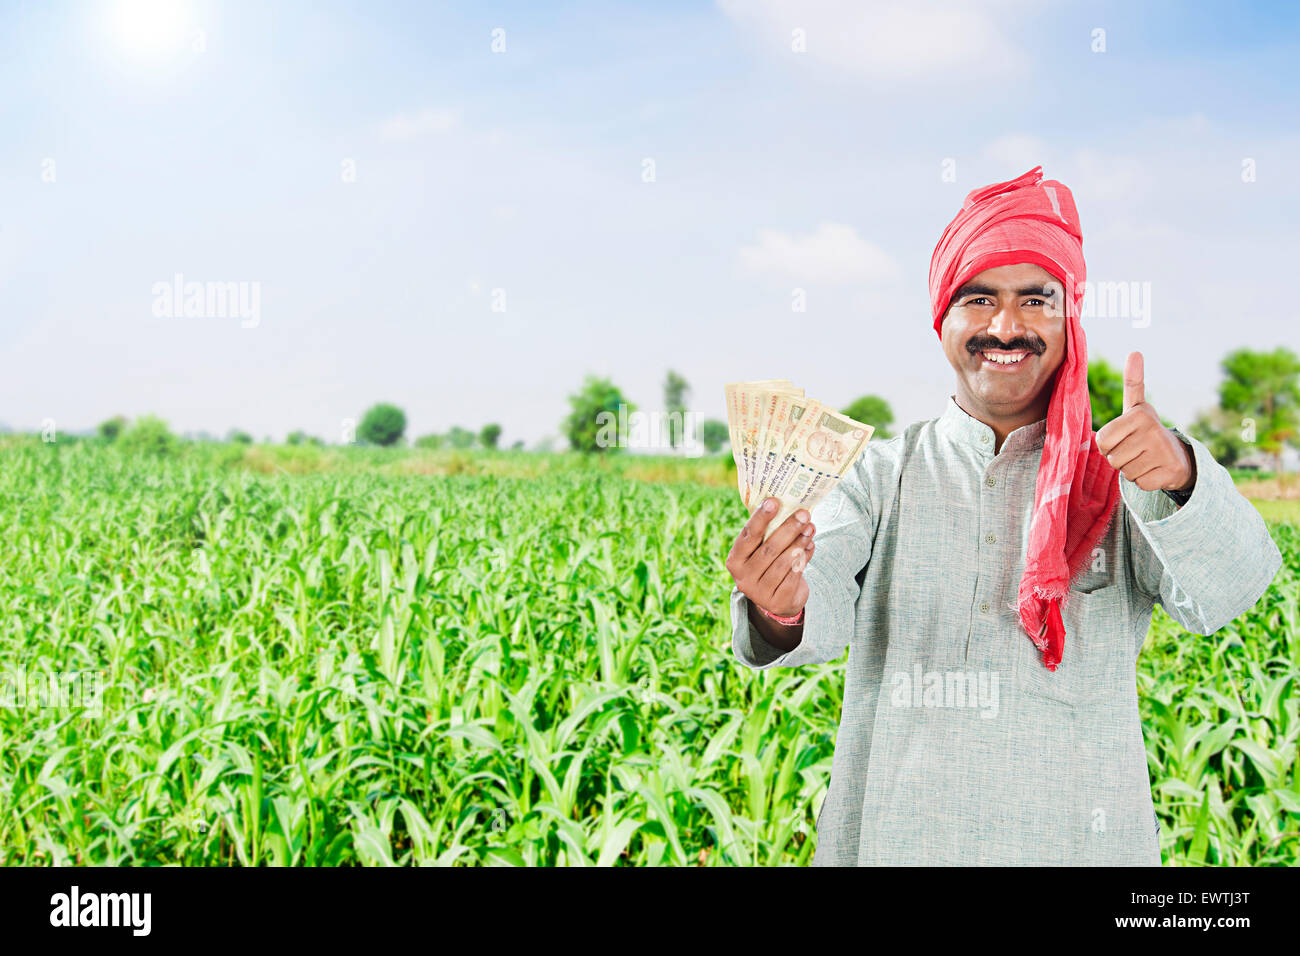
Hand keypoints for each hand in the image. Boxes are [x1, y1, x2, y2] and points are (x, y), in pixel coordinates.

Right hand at [725, 497, 816, 618]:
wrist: (779, 599)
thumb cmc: (770, 564)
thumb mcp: (761, 550)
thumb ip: (768, 532)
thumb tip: (786, 503)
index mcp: (735, 560)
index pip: (748, 536)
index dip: (761, 518)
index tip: (774, 501)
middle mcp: (743, 577)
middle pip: (769, 549)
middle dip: (788, 529)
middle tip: (804, 514)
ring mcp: (759, 592)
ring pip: (784, 562)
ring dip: (800, 542)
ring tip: (810, 528)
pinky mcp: (777, 601)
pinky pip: (794, 575)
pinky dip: (804, 558)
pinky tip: (811, 545)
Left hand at [1095, 351, 1195, 492]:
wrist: (1180, 457)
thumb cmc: (1147, 431)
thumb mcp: (1137, 407)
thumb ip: (1133, 383)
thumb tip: (1135, 351)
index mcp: (1140, 414)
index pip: (1102, 441)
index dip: (1107, 445)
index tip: (1123, 437)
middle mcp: (1153, 430)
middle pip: (1112, 459)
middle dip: (1119, 459)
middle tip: (1136, 450)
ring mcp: (1163, 452)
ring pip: (1125, 472)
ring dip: (1131, 470)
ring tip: (1146, 458)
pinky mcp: (1169, 472)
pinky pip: (1138, 484)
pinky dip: (1143, 481)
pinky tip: (1155, 470)